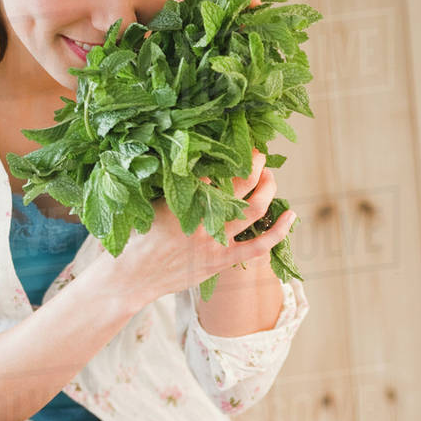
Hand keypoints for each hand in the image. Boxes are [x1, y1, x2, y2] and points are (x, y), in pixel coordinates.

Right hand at [105, 148, 294, 306]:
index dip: (230, 151)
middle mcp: (204, 218)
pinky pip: (259, 246)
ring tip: (270, 176)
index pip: (216, 166)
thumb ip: (174, 184)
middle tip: (258, 154)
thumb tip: (193, 159)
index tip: (236, 141)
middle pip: (241, 183)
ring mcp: (215, 241)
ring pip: (255, 209)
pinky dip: (279, 231)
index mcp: (184, 199)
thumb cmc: (135, 238)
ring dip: (269, 188)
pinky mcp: (221, 261)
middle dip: (255, 164)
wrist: (130, 279)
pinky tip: (291, 215)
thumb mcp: (149, 201)